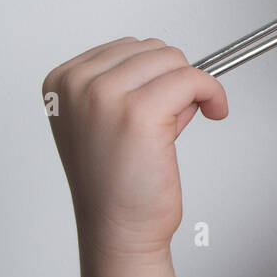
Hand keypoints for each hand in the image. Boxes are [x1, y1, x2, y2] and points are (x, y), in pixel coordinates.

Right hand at [43, 38, 227, 259]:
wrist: (118, 229)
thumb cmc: (115, 182)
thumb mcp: (106, 118)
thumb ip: (130, 84)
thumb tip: (174, 64)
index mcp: (62, 82)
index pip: (126, 47)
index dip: (155, 72)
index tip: (163, 96)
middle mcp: (77, 85)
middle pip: (152, 49)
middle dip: (172, 79)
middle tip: (170, 118)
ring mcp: (105, 96)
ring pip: (174, 61)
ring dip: (190, 88)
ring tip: (177, 124)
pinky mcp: (140, 112)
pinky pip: (193, 79)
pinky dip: (211, 92)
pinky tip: (214, 110)